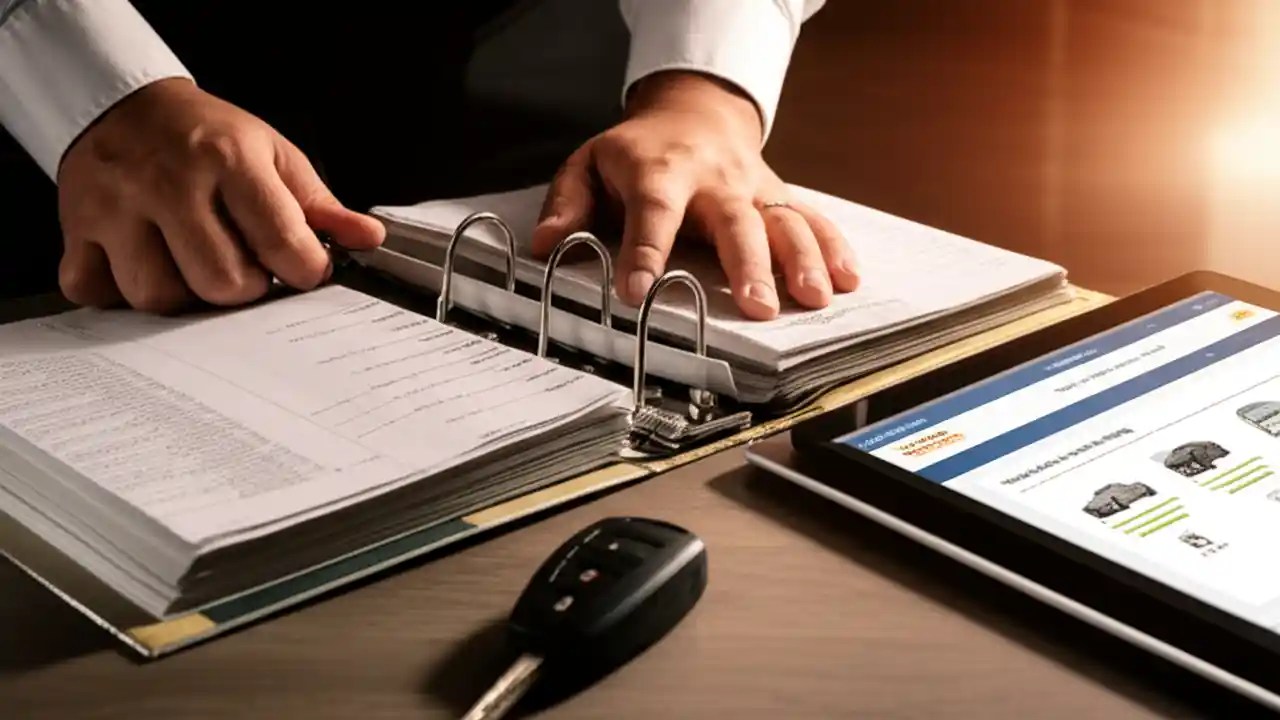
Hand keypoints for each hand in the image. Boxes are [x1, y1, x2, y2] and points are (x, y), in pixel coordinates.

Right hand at [56, 78, 384, 312]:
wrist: (124, 105)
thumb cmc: (208, 138)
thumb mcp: (274, 156)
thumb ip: (321, 206)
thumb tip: (367, 239)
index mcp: (228, 159)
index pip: (282, 243)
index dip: (302, 269)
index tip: (300, 266)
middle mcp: (168, 181)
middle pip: (220, 282)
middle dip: (244, 287)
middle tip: (242, 264)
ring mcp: (115, 206)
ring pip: (159, 296)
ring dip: (185, 294)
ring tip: (192, 263)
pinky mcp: (75, 228)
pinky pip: (99, 292)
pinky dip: (122, 292)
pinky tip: (144, 265)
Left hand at [531, 71, 858, 320]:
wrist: (695, 110)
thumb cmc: (638, 150)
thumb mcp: (589, 163)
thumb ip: (568, 203)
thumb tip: (545, 244)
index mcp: (661, 170)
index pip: (653, 211)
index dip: (644, 251)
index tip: (636, 292)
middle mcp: (715, 179)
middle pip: (734, 221)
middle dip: (749, 264)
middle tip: (757, 306)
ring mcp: (754, 188)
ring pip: (784, 221)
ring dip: (803, 260)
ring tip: (814, 299)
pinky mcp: (779, 197)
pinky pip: (812, 219)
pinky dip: (834, 248)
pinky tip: (848, 280)